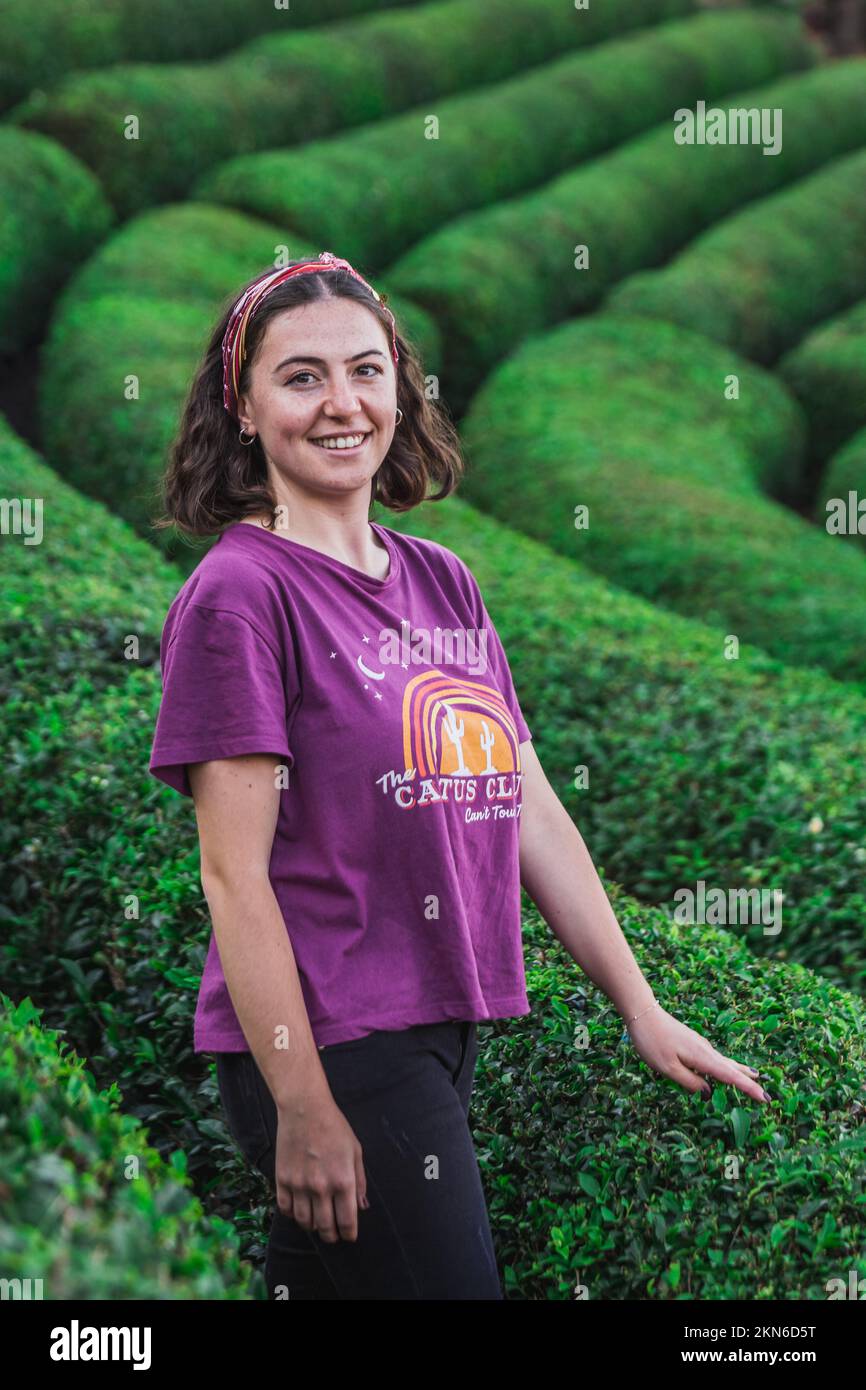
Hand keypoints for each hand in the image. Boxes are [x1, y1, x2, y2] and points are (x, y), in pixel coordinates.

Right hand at [275, 1093, 368, 1241]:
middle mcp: (321, 1187)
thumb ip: (360, 1181)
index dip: (349, 1234)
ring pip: (305, 1222)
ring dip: (312, 1227)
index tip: (349, 1236)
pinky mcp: (282, 1179)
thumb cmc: (334, 1127)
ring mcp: (299, 1185)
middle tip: (333, 1235)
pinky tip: (300, 1210)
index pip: (347, 1221)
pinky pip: (286, 1209)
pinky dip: (293, 1215)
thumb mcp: (356, 1151)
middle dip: (331, 1236)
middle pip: (325, 1227)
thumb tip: (361, 1206)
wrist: (305, 1109)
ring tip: (317, 1224)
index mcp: (343, 1180)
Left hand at [625, 1005, 769, 1102]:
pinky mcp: (693, 1043)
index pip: (731, 1077)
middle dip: (748, 1081)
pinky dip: (725, 1066)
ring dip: (739, 1072)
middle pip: (732, 1068)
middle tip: (765, 1095)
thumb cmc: (653, 1042)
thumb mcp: (668, 1069)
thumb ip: (690, 1082)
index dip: (748, 1089)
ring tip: (753, 1078)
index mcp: (703, 1057)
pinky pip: (714, 1058)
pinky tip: (725, 1069)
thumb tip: (709, 1092)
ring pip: (724, 1062)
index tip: (765, 1099)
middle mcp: (706, 1050)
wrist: (643, 1013)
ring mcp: (700, 1045)